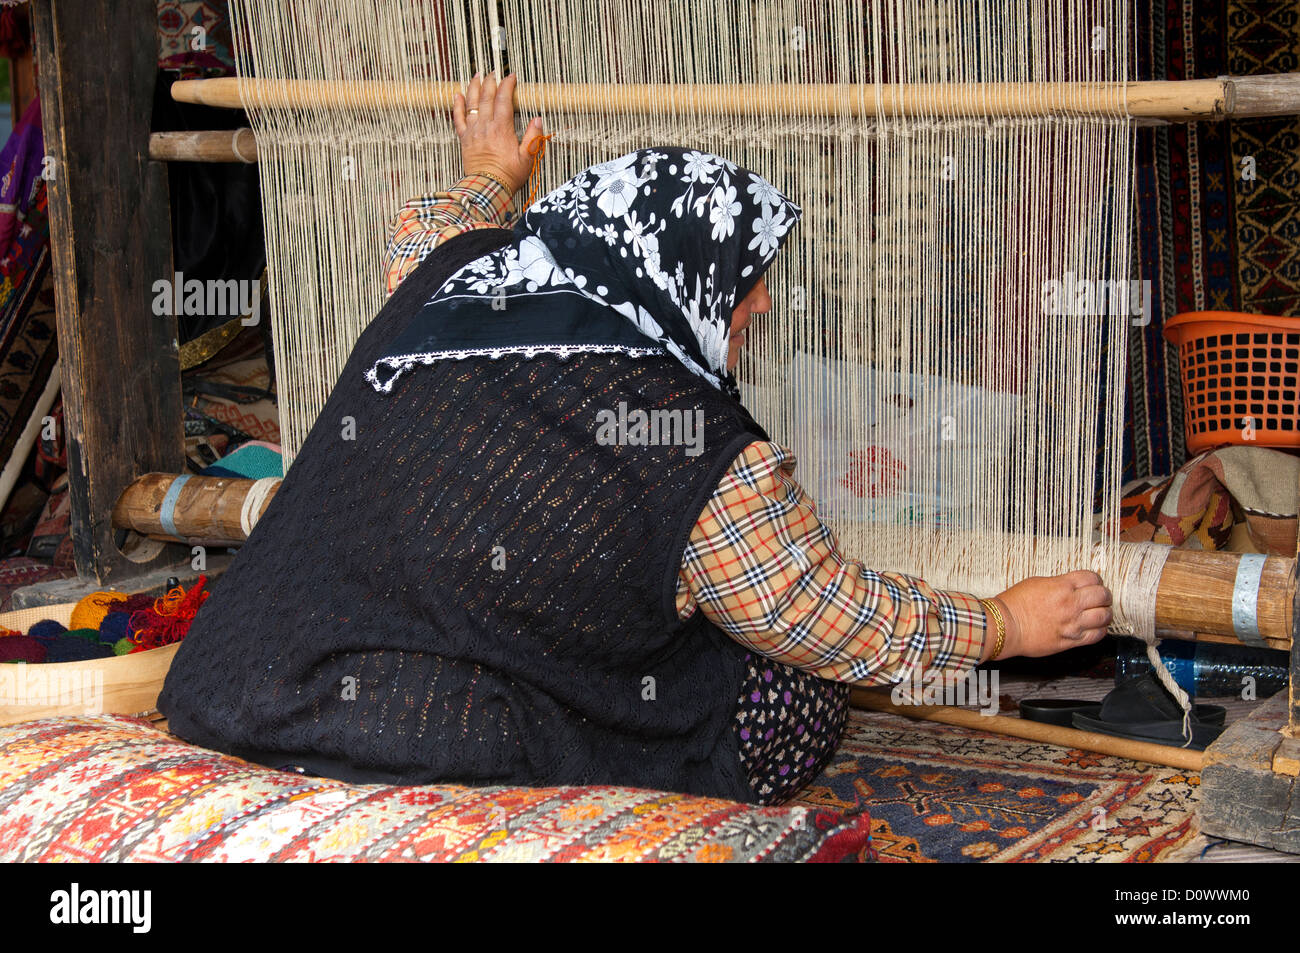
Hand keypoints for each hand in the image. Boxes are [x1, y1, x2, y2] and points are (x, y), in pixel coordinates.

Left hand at [452, 72, 544, 193]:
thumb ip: (532, 137)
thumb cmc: (508, 176)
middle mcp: (485, 126)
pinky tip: (456, 95)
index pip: (504, 100)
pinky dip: (457, 105)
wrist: (487, 188)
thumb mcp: (527, 158)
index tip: (511, 76)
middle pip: (486, 97)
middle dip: (490, 81)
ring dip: (473, 87)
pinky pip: (458, 118)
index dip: (507, 85)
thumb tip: (537, 120)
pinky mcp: (464, 139)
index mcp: (502, 129)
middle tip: (493, 72)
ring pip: (471, 103)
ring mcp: (473, 131)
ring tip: (476, 75)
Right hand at [984, 570, 1112, 659]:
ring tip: (1102, 613)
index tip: (1094, 583)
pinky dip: (1101, 630)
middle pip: (1103, 596)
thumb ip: (1058, 584)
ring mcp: (1072, 623)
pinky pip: (1096, 636)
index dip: (1096, 580)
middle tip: (1102, 598)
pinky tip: (1096, 628)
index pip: (1092, 578)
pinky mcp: (1070, 640)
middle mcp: (1071, 604)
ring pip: (1104, 616)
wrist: (1005, 626)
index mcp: (1062, 586)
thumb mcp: (1036, 583)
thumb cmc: (1015, 604)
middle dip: (1105, 596)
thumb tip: (1071, 587)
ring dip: (1106, 613)